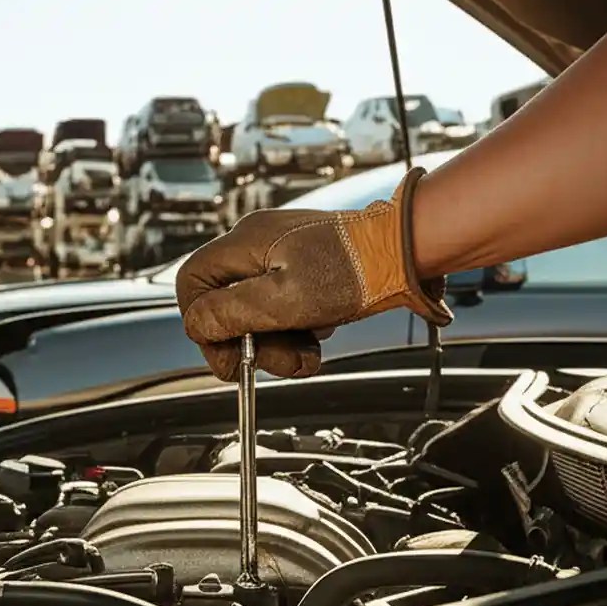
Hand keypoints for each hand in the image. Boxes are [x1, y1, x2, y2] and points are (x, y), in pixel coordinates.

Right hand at [176, 168, 451, 378]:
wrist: (413, 249)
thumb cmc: (357, 269)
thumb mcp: (284, 300)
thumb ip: (231, 314)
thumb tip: (198, 325)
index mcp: (245, 243)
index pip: (193, 284)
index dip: (202, 324)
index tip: (228, 355)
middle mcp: (259, 245)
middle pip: (226, 304)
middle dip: (250, 342)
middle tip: (277, 362)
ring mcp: (285, 255)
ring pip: (259, 311)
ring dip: (279, 342)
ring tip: (309, 352)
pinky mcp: (309, 268)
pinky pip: (286, 306)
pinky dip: (299, 329)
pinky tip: (322, 333)